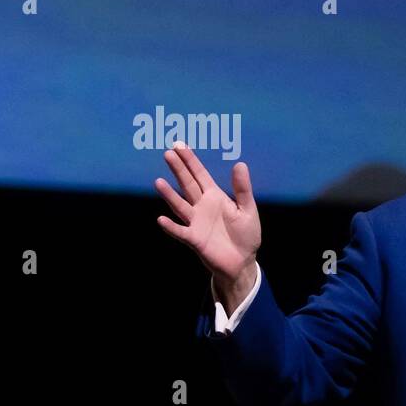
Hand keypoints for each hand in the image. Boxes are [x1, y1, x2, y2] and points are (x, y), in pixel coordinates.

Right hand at [154, 141, 261, 296]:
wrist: (243, 261)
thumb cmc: (245, 234)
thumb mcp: (248, 209)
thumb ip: (242, 189)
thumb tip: (240, 164)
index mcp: (214, 197)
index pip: (200, 175)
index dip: (190, 160)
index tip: (179, 145)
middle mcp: (201, 206)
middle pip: (187, 185)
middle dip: (178, 170)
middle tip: (167, 154)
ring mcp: (195, 222)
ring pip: (180, 206)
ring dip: (170, 195)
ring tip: (158, 182)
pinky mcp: (194, 240)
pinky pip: (181, 232)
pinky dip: (171, 227)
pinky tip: (161, 219)